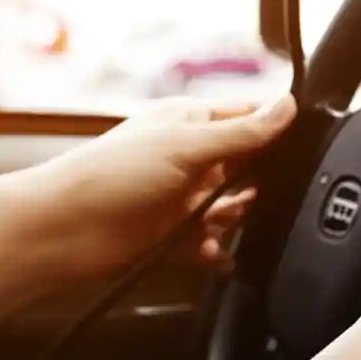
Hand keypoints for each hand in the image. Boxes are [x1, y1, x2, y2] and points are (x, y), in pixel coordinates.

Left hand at [23, 94, 296, 278]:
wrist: (62, 230)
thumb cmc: (110, 174)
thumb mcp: (187, 144)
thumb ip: (243, 131)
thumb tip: (288, 106)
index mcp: (190, 121)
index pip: (247, 116)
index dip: (273, 130)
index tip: (298, 148)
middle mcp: (188, 156)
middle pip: (246, 168)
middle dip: (256, 185)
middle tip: (247, 194)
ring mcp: (180, 196)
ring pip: (230, 208)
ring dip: (232, 219)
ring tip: (216, 224)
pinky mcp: (172, 234)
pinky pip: (209, 243)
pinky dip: (214, 251)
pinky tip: (210, 253)